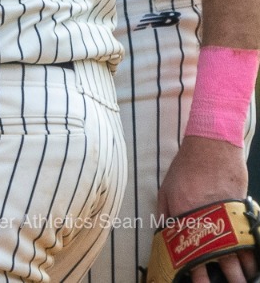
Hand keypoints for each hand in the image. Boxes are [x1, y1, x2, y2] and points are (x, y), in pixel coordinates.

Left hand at [157, 137, 256, 282]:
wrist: (211, 145)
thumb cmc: (186, 167)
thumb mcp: (166, 189)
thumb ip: (165, 214)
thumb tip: (164, 236)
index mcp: (184, 216)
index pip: (189, 253)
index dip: (194, 272)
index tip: (197, 282)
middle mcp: (207, 219)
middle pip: (217, 258)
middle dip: (222, 277)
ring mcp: (227, 216)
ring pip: (238, 253)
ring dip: (241, 271)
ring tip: (241, 281)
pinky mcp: (242, 210)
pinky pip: (250, 240)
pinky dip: (253, 254)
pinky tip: (252, 265)